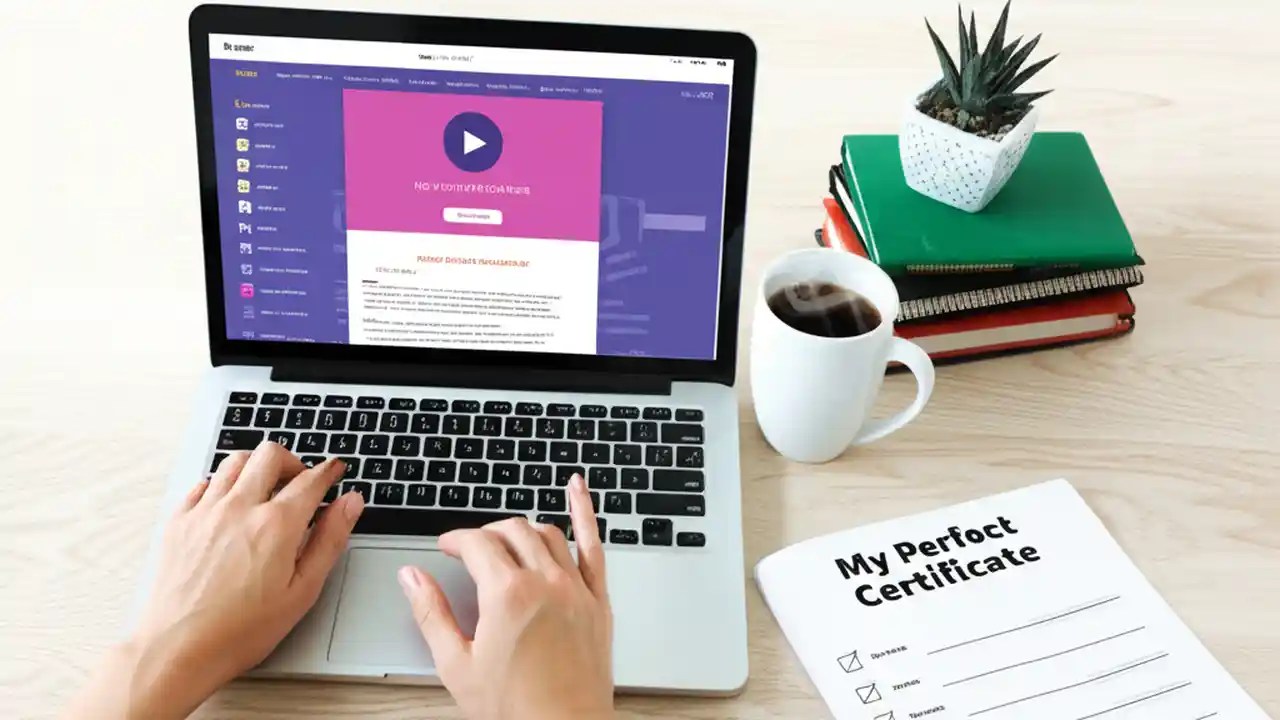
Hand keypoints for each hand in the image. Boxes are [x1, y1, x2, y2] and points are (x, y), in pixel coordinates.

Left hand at [64, 443, 363, 719]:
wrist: (179, 649)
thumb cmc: (241, 630)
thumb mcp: (302, 590)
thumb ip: (329, 540)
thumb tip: (350, 504)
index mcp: (276, 525)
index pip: (311, 480)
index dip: (329, 471)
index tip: (336, 470)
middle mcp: (239, 508)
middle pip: (270, 455)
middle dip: (293, 461)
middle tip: (300, 480)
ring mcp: (205, 512)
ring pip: (235, 461)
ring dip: (257, 466)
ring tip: (265, 487)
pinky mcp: (179, 522)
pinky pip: (203, 483)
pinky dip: (222, 483)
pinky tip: (229, 503)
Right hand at [399, 474, 613, 719]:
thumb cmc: (515, 708)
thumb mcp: (457, 664)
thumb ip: (431, 614)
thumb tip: (411, 578)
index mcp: (507, 594)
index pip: (476, 543)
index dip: (455, 540)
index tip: (446, 547)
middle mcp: (545, 581)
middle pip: (511, 531)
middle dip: (485, 533)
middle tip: (471, 547)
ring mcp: (576, 587)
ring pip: (547, 533)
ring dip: (522, 529)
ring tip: (506, 539)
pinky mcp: (597, 599)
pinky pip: (594, 544)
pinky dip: (585, 511)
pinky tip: (578, 489)